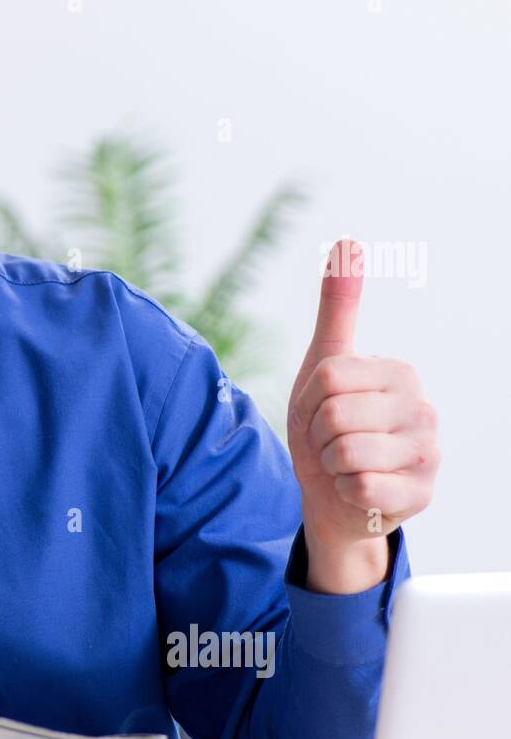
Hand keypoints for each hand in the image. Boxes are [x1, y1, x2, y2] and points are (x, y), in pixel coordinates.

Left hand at [287, 239, 439, 591]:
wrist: (335, 496)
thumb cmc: (328, 429)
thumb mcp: (323, 365)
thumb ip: (339, 307)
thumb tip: (349, 242)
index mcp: (399, 372)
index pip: (327, 377)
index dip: (308, 401)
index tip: (322, 411)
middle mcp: (422, 408)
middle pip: (333, 414)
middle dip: (317, 435)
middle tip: (331, 444)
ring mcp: (428, 452)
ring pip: (345, 452)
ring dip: (330, 465)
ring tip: (345, 466)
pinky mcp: (422, 493)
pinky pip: (359, 487)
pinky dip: (345, 492)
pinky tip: (359, 490)